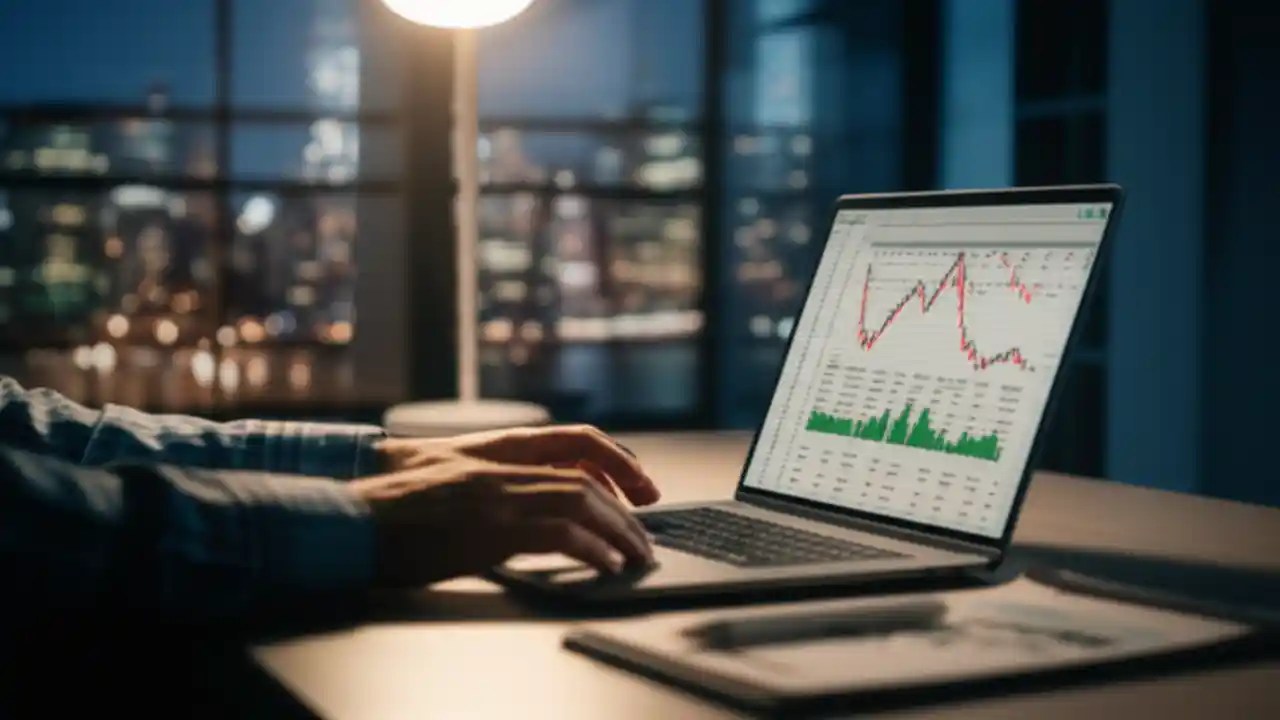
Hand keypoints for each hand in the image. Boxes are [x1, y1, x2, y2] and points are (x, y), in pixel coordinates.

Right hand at [350, 450, 655, 587]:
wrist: (349, 517)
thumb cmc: (391, 505)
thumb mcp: (449, 479)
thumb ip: (492, 481)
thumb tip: (529, 503)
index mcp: (495, 450)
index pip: (574, 440)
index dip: (615, 459)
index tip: (638, 485)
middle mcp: (502, 466)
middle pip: (586, 475)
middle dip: (626, 504)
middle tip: (644, 531)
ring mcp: (497, 494)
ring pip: (581, 501)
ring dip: (617, 530)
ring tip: (635, 553)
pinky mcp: (490, 528)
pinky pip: (560, 533)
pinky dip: (592, 549)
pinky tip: (606, 564)